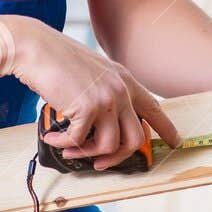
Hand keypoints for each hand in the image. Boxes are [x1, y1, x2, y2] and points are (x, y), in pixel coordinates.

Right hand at [11, 18, 181, 169]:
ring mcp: (106, 99)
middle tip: (99, 163)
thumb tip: (103, 124)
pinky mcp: (86, 108)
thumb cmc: (56, 59)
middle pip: (135, 138)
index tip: (176, 142)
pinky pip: (78, 141)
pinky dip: (63, 144)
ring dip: (86, 153)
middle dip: (117, 158)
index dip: (166, 128)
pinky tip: (51, 138)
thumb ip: (105, 92)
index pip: (153, 108)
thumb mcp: (92, 72)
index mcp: (124, 79)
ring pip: (109, 145)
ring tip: (68, 149)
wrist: (35, 48)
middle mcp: (120, 90)